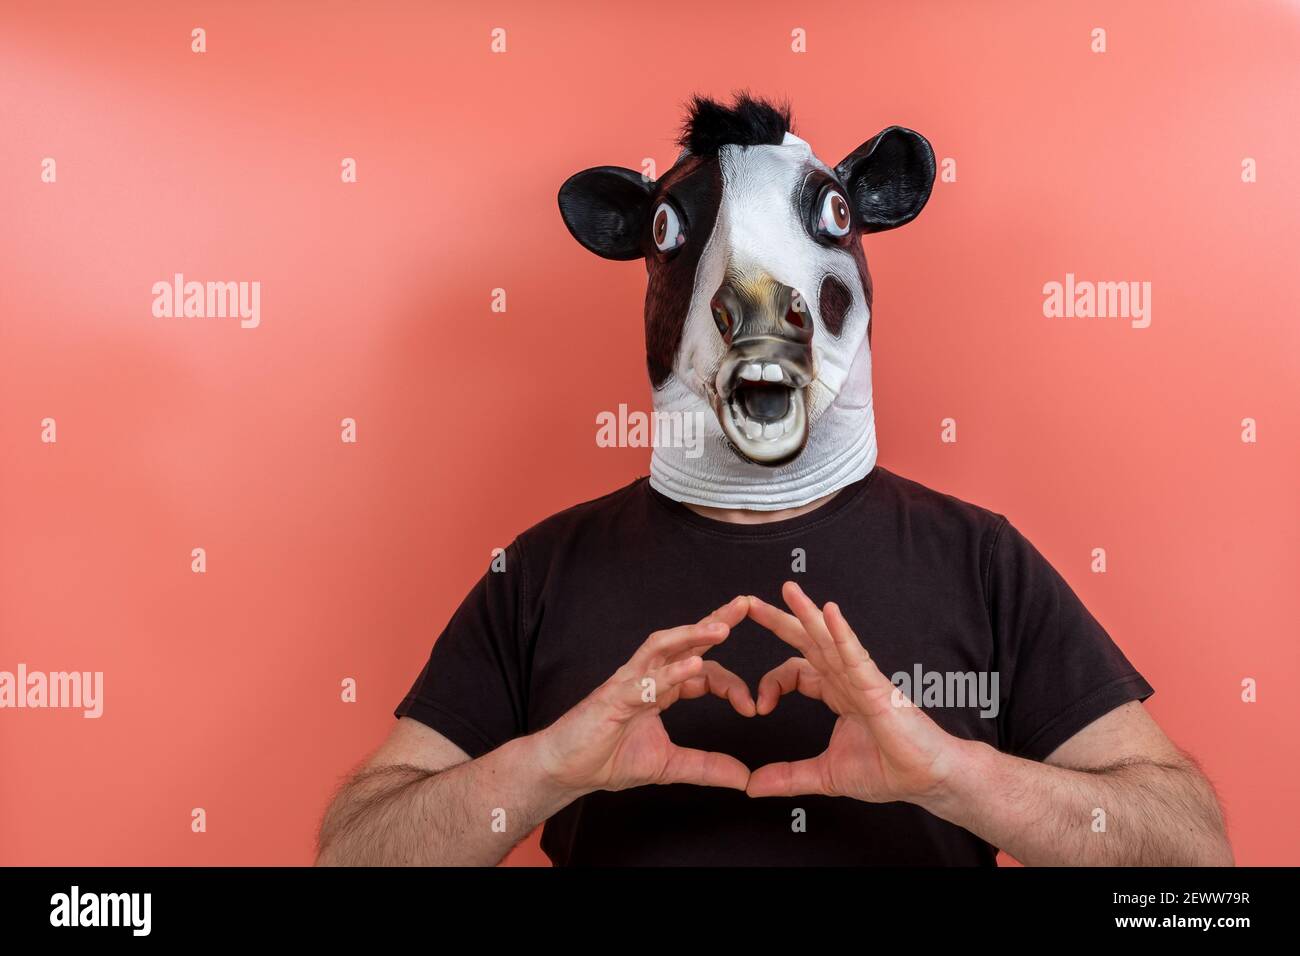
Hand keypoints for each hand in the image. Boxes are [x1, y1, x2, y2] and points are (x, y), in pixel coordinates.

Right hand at [535, 596, 756, 795]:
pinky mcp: (612, 697)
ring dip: (692, 634)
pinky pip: (643, 680)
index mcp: (661, 689)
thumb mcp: (668, 765)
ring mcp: (627, 682)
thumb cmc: (606, 758)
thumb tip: (745, 778)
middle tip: (746, 604)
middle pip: (685, 641)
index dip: (731, 684)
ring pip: (662, 646)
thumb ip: (706, 767)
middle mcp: (646, 676)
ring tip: (722, 628)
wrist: (564, 770)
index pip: (702, 670)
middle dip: (715, 621)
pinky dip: (669, 672)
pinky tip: (693, 666)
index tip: (752, 708)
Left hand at [744, 582, 960, 803]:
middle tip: (748, 603)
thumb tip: (751, 787)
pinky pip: (856, 656)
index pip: (796, 671)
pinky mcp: (878, 688)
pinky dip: (842, 634)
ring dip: (808, 613)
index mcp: (837, 694)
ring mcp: (863, 680)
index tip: (759, 706)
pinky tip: (829, 613)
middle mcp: (848, 680)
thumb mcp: (825, 775)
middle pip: (808, 642)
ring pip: (830, 640)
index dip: (772, 682)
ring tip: (788, 590)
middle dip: (779, 620)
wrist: (929, 780)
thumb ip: (788, 777)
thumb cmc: (890, 770)